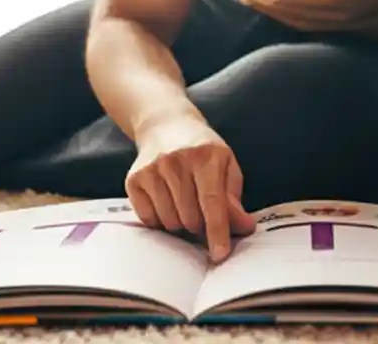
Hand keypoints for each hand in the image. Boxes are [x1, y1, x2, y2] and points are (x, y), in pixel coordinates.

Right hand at [127, 114, 256, 261]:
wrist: (165, 124)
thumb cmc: (202, 149)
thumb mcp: (225, 164)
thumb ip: (234, 198)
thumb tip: (243, 227)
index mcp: (205, 156)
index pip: (212, 202)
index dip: (217, 231)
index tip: (220, 254)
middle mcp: (175, 161)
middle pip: (190, 218)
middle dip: (200, 225)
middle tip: (201, 211)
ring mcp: (152, 169)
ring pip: (169, 222)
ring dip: (180, 223)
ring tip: (183, 203)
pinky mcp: (134, 179)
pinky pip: (148, 219)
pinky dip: (159, 220)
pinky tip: (165, 201)